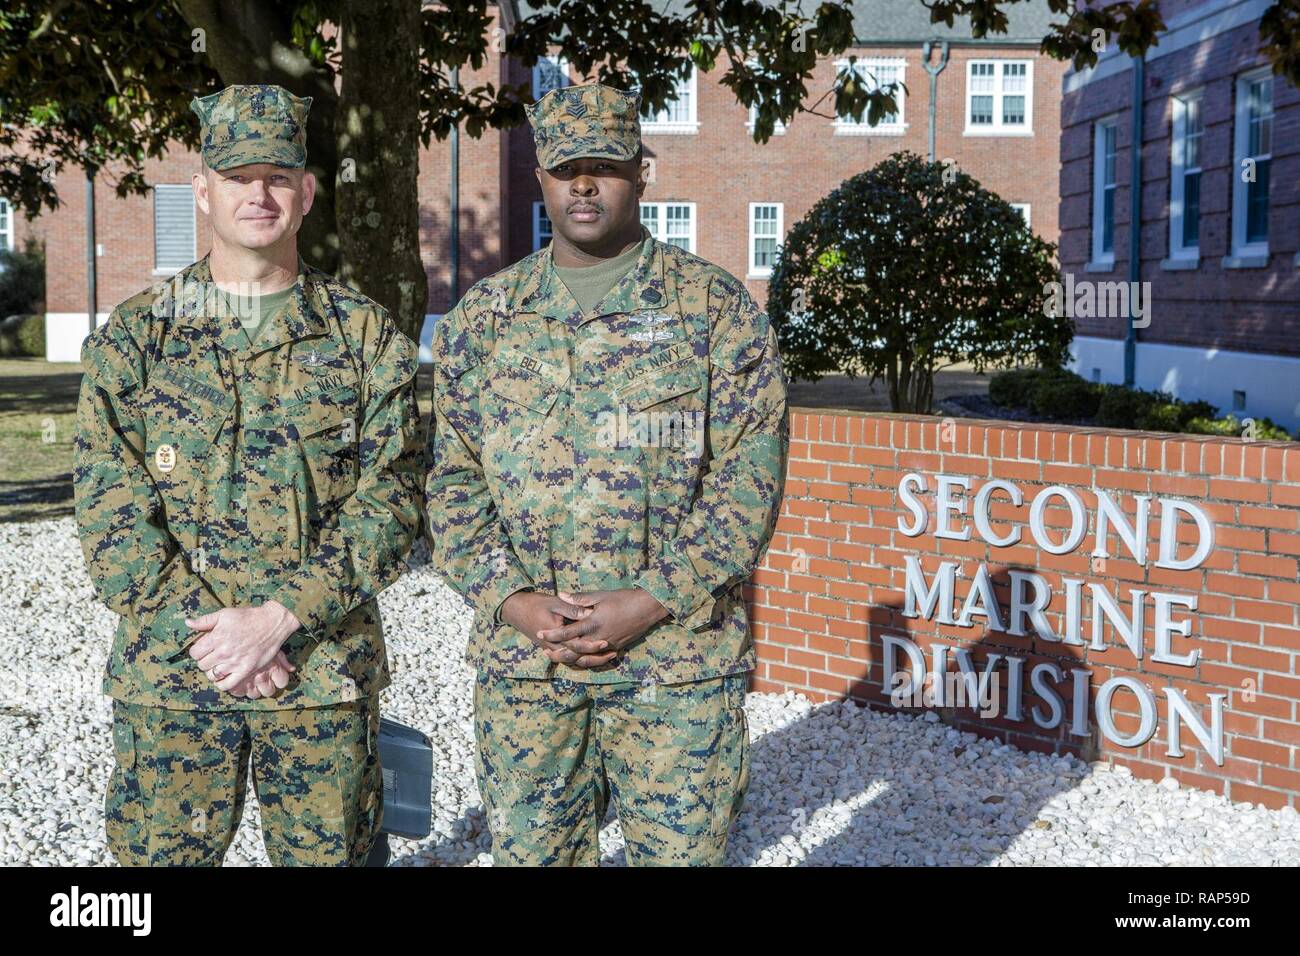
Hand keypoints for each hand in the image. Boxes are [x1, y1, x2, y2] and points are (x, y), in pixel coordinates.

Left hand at [186, 601, 299, 693]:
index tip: (204, 649)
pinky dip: (222, 684)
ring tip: (219, 665)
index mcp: (216, 638)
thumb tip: (188, 623)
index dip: (198, 651)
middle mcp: (224, 652)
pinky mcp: (246, 670)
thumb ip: (205, 620)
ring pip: (212, 675)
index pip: (194, 653)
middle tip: (213, 656)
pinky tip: (224, 677)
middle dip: (205, 661)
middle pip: (202, 665)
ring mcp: (235, 662)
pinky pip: (227, 684)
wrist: (271, 623)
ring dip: (213, 671)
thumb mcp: (224, 614)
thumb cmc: (248, 617)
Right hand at [499, 591, 607, 665]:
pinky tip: (594, 656)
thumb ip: (573, 609)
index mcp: (556, 635)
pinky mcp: (551, 649)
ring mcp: (552, 650)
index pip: (577, 645)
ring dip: (591, 661)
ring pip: (573, 661)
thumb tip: (590, 612)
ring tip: (609, 657)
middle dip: (596, 658)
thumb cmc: (536, 604)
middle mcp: (554, 647)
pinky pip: (568, 659)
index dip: (592, 645)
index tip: (607, 642)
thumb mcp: (555, 603)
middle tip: (613, 653)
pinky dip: (581, 659)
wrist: (516, 610)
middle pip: (577, 658)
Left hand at [535, 588, 669, 668]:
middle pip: (573, 651)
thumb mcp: (600, 596)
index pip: (567, 632)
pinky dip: (587, 660)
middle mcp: (598, 637)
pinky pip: (598, 658)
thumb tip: (562, 595)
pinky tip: (580, 659)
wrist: (647, 608)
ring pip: (585, 658)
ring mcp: (607, 645)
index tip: (539, 632)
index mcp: (592, 623)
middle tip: (545, 651)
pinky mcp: (615, 648)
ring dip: (571, 659)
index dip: (552, 633)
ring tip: (559, 657)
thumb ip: (580, 599)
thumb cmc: (623, 599)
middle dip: (558, 653)